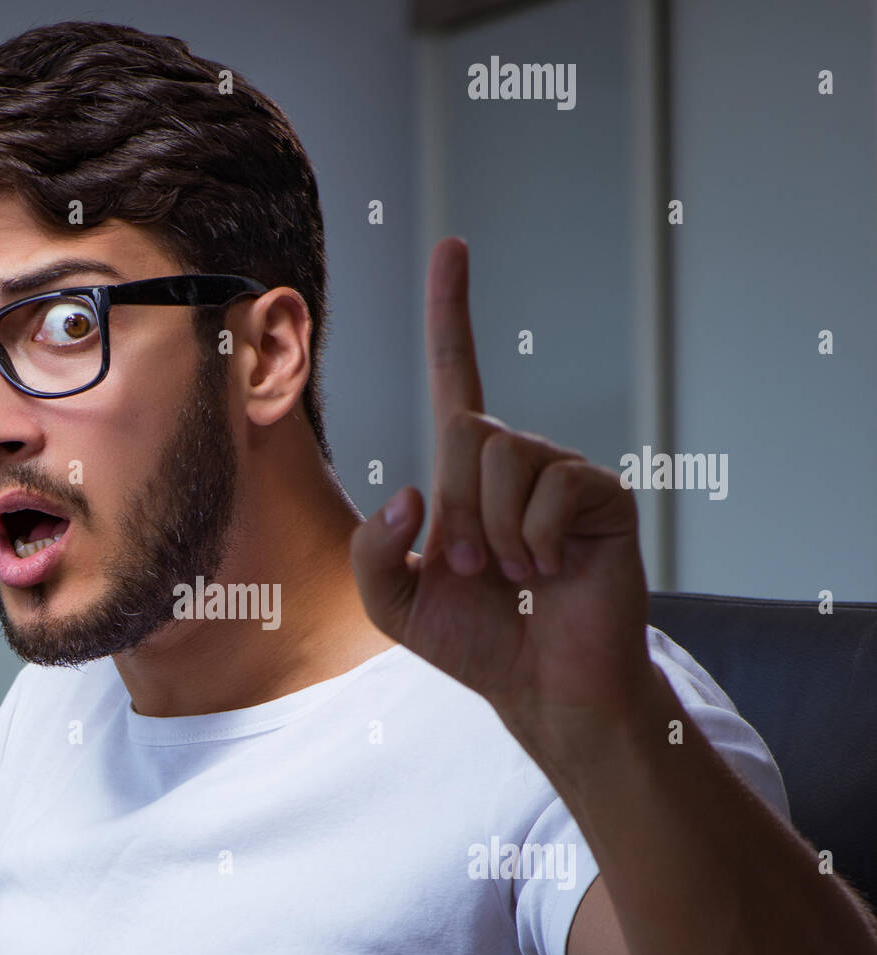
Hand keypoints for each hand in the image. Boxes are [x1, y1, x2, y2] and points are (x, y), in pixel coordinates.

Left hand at [350, 237, 652, 747]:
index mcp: (466, 473)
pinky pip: (556, 486)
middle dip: (458, 512)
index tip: (452, 248)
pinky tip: (551, 570)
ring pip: (507, 456)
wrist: (542, 685)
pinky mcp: (602, 496)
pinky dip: (536, 539)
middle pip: (466, 432)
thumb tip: (411, 490)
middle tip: (476, 570)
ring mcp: (562, 474)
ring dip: (497, 531)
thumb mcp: (394, 602)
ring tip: (516, 575)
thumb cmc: (475, 640)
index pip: (455, 377)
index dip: (450, 314)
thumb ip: (371, 551)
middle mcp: (516, 460)